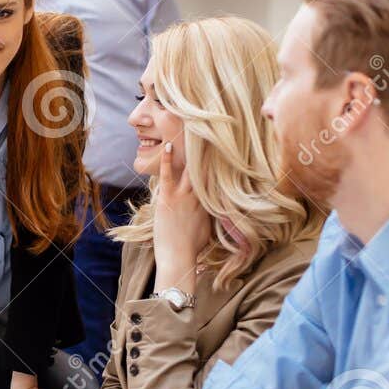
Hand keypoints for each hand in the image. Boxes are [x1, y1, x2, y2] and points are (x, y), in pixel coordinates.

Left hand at [152, 141, 208, 291]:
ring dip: (190, 150)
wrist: (178, 257)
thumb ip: (212, 217)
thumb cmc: (192, 248)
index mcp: (209, 203)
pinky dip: (167, 160)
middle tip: (211, 132)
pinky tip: (167, 146)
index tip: (222, 148)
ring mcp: (184, 196)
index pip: (214, 178)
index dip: (218, 163)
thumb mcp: (208, 230)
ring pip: (189, 168)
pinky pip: (168, 175)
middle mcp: (199, 196)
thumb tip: (220, 213)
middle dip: (208, 151)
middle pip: (205, 169)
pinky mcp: (168, 198)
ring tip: (191, 131)